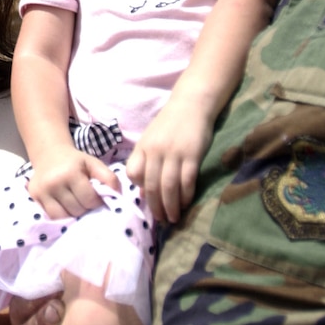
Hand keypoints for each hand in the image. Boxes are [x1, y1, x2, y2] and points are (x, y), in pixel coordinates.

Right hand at [26, 145, 118, 219]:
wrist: (50, 154)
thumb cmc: (75, 161)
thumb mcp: (93, 164)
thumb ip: (108, 177)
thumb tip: (117, 195)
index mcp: (71, 172)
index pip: (89, 199)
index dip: (97, 202)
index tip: (97, 198)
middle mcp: (54, 182)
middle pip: (76, 210)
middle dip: (85, 209)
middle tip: (87, 202)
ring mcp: (42, 191)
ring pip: (63, 216)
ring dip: (73, 215)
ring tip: (77, 206)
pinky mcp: (35, 196)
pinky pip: (51, 216)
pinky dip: (61, 216)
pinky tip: (66, 208)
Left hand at [126, 103, 211, 222]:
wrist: (191, 104)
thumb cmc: (170, 123)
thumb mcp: (151, 138)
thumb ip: (145, 162)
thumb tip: (144, 192)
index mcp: (143, 147)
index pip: (132, 173)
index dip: (138, 189)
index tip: (146, 201)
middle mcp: (155, 151)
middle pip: (151, 185)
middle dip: (156, 207)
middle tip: (161, 220)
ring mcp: (174, 153)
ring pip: (168, 187)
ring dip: (171, 206)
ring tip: (174, 218)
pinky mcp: (192, 155)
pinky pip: (187, 181)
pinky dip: (186, 195)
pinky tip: (186, 203)